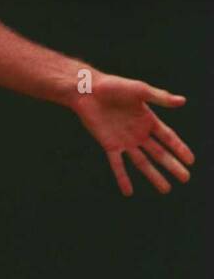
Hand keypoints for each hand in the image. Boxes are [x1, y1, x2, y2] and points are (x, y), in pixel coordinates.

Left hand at [73, 74, 193, 195]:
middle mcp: (138, 133)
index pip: (168, 138)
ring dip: (154, 176)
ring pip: (142, 163)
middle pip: (159, 154)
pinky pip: (117, 165)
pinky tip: (128, 192)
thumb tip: (183, 101)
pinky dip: (122, 178)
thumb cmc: (114, 86)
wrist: (88, 90)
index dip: (180, 149)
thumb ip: (160, 97)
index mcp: (148, 120)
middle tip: (185, 179)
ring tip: (166, 190)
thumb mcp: (140, 90)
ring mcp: (125, 141)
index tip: (191, 161)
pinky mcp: (110, 145)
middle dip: (172, 166)